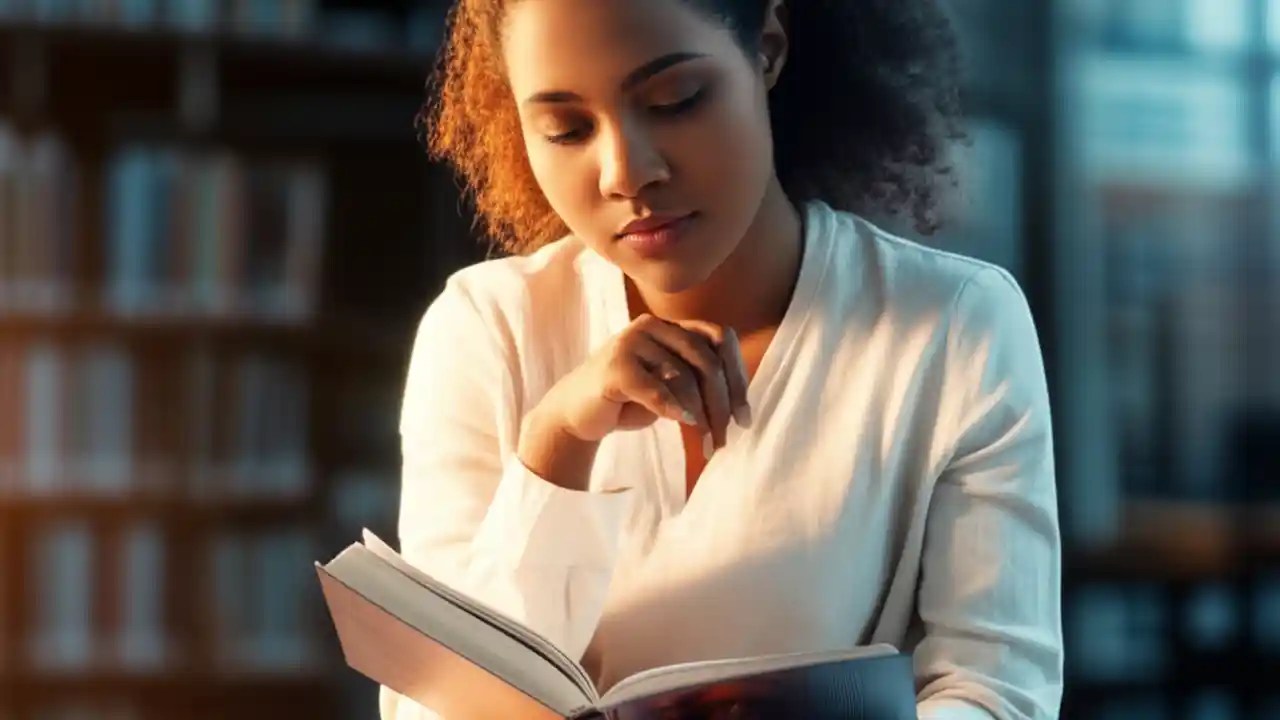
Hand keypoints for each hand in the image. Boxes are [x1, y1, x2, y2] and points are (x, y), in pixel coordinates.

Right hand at [535, 313, 751, 449]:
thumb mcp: (671, 386)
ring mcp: (631, 342)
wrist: (576, 413)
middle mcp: (653, 326)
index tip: (743, 417)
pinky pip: (655, 388)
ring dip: (700, 416)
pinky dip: (673, 407)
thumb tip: (740, 402)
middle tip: (726, 438)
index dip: (738, 377)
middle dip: (722, 403)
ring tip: (705, 444)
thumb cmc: (628, 401)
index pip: (721, 339)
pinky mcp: (615, 366)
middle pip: (706, 360)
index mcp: (671, 326)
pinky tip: (684, 421)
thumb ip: (700, 381)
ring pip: (684, 377)